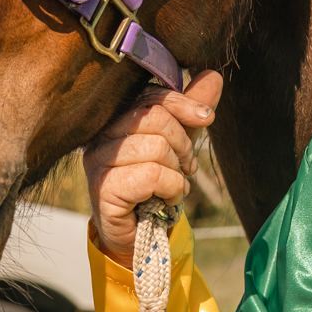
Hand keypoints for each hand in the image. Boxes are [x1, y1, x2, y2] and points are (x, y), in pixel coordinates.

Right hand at [83, 69, 223, 265]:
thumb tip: (214, 76)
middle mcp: (99, 136)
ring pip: (156, 147)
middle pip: (154, 118)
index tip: (207, 118)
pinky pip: (151, 175)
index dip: (183, 103)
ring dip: (177, 171)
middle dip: (183, 143)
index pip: (150, 95)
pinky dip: (171, 188)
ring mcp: (97, 162)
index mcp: (114, 118)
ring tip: (174, 185)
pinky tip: (167, 199)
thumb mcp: (179, 143)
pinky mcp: (103, 189)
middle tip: (186, 166)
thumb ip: (192, 111)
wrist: (140, 236)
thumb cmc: (154, 185)